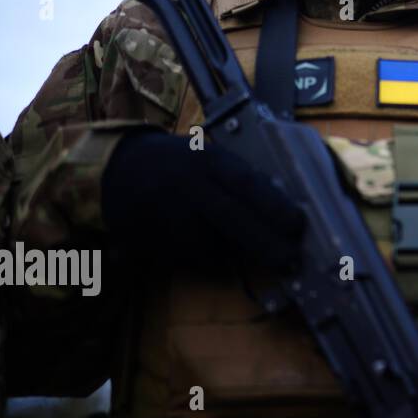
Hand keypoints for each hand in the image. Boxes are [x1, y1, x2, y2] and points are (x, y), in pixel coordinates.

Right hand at [102, 129, 304, 269]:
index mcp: (210, 161)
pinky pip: (194, 258)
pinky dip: (209, 256)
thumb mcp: (211, 157)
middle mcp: (191, 188)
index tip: (298, 225)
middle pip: (233, 220)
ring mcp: (171, 217)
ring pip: (215, 246)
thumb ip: (241, 179)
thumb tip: (287, 208)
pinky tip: (202, 241)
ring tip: (242, 243)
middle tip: (292, 260)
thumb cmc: (181, 164)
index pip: (246, 184)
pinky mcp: (156, 242)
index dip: (274, 206)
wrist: (119, 170)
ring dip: (237, 252)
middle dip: (266, 244)